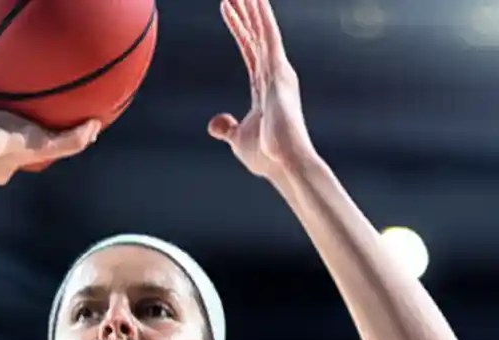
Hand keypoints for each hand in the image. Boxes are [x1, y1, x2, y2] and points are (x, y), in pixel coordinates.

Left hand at [208, 0, 316, 178]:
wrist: (283, 164)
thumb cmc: (266, 156)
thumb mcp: (238, 139)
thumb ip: (227, 128)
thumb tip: (215, 123)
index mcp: (265, 87)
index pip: (249, 50)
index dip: (239, 28)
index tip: (228, 7)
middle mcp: (275, 75)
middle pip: (256, 34)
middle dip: (246, 10)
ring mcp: (279, 72)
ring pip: (264, 30)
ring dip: (253, 7)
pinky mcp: (280, 72)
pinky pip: (269, 37)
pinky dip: (262, 18)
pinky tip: (255, 0)